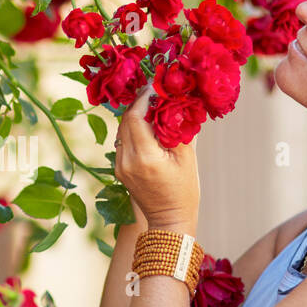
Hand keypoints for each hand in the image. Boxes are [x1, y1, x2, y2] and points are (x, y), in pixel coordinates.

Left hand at [113, 84, 199, 230]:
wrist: (169, 220)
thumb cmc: (184, 190)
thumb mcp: (187, 157)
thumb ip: (180, 127)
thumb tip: (178, 101)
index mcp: (145, 157)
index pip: (135, 117)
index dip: (143, 98)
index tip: (156, 87)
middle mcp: (127, 161)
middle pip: (125, 120)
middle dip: (138, 103)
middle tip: (154, 91)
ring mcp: (120, 166)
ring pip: (122, 130)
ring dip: (134, 115)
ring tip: (151, 105)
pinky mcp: (119, 169)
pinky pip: (122, 141)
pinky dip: (133, 129)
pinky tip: (146, 124)